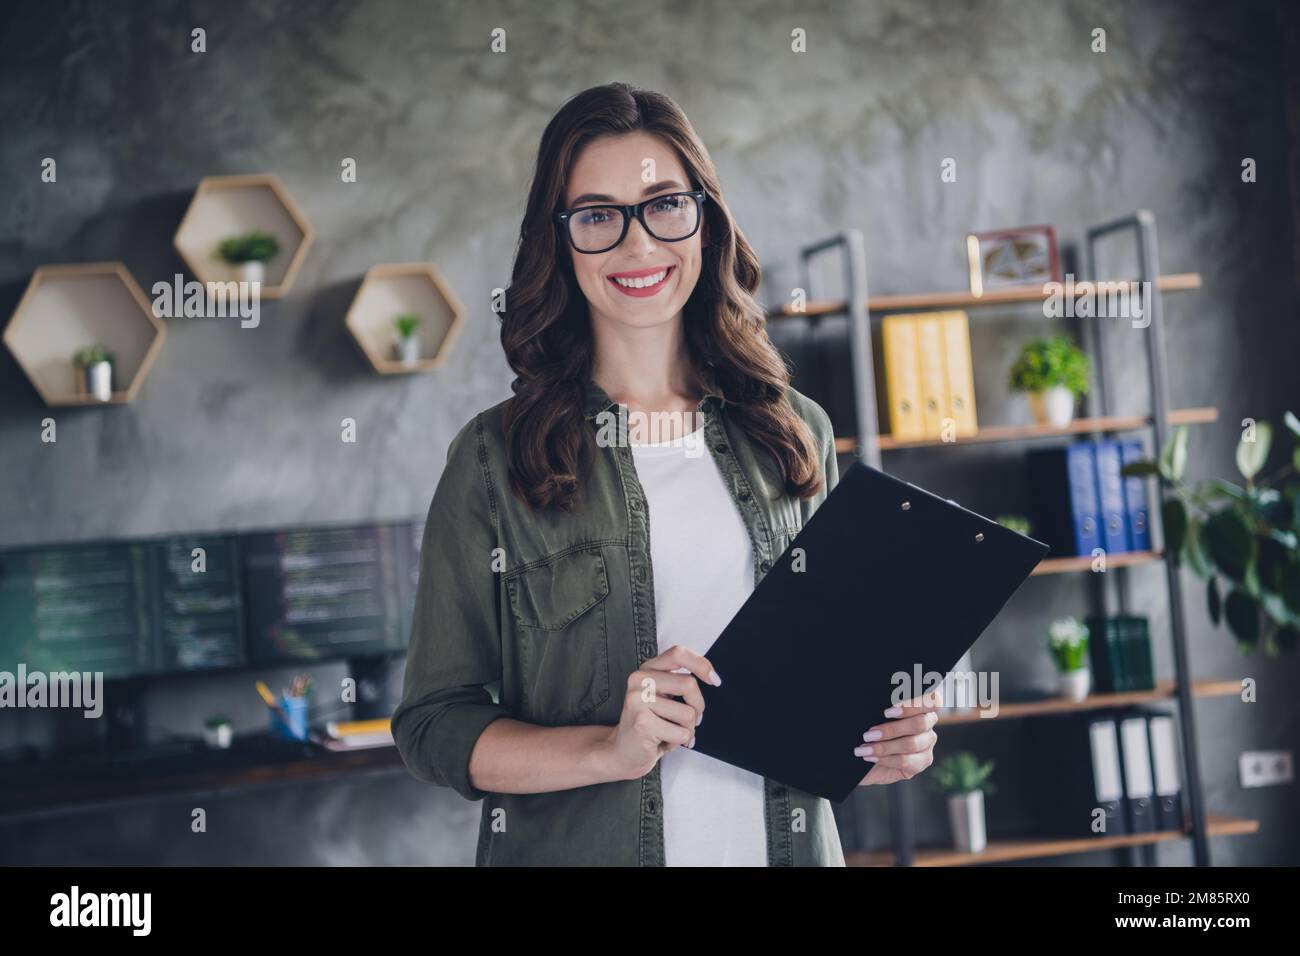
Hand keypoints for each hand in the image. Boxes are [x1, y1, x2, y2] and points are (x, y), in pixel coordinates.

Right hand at [600, 644, 719, 780]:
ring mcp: (638, 701)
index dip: (701, 664)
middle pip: (689, 684)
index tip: (714, 680)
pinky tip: (663, 742)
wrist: (622, 752)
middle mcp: (639, 681)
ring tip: (670, 733)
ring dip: (687, 730)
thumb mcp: (661, 697)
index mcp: (646, 670)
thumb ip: (678, 682)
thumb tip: (711, 677)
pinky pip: (681, 734)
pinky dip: (678, 742)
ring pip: (688, 713)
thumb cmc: (648, 724)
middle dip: (698, 706)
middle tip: (693, 720)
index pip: (678, 653)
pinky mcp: (643, 723)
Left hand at [856, 693, 939, 785]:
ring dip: (884, 747)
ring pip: (911, 744)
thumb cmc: (872, 729)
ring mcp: (928, 744)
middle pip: (919, 724)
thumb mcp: (874, 716)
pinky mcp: (923, 761)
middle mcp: (928, 723)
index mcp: (921, 706)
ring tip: (864, 749)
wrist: (867, 757)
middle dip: (891, 730)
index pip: (933, 701)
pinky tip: (871, 757)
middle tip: (868, 734)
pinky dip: (886, 759)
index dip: (913, 705)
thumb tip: (873, 700)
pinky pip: (907, 761)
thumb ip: (882, 707)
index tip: (887, 712)